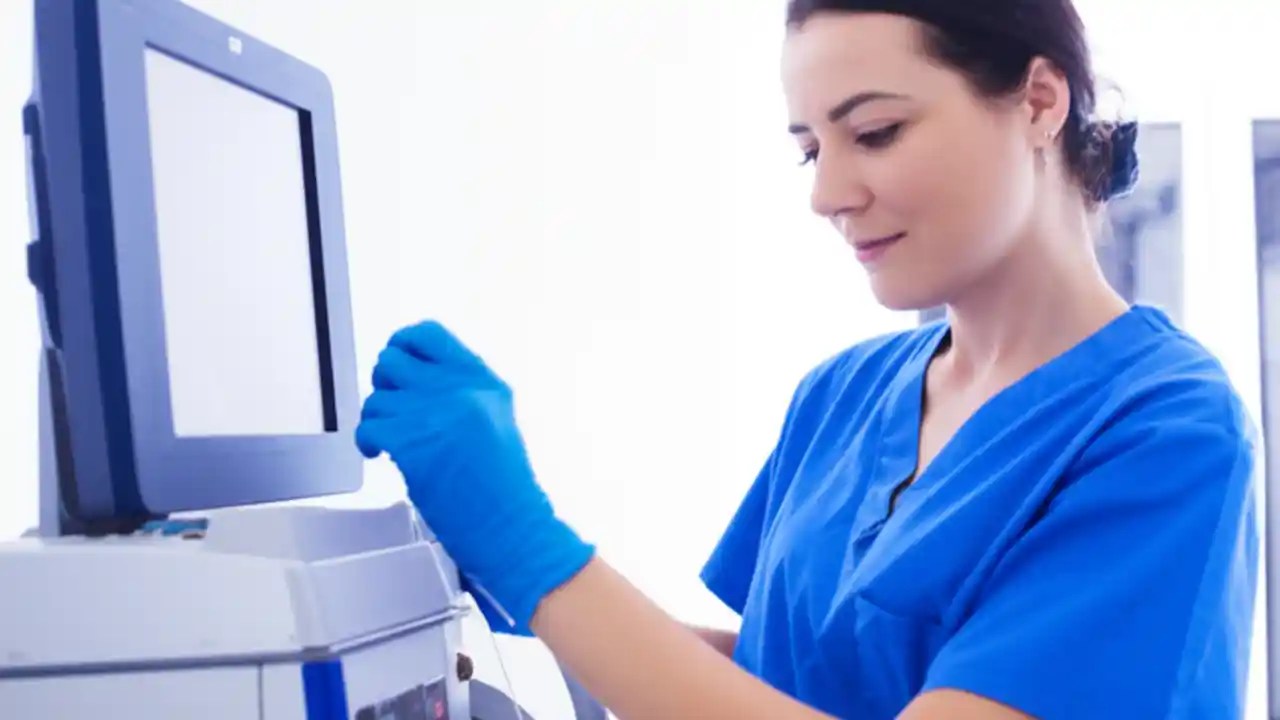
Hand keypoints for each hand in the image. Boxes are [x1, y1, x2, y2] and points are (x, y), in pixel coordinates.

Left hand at [355, 321, 594, 634]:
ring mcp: (434, 414)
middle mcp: (458, 389)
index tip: (398, 360)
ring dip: (377, 419)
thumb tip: (419, 382)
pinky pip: (368, 426)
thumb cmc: (505, 487)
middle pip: (393, 360)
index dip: (403, 344)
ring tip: (390, 438)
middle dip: (385, 384)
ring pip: (376, 397)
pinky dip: (367, 441)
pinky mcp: (411, 443)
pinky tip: (379, 452)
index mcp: (482, 381)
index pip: (428, 334)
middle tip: (392, 405)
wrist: (511, 526)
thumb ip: (463, 394)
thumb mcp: (497, 420)